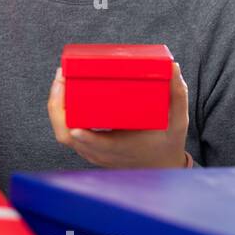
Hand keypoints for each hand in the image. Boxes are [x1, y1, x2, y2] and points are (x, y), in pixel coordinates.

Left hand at [48, 61, 190, 168]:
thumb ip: (177, 95)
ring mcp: (91, 152)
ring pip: (64, 134)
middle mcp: (102, 153)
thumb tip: (173, 68)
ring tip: (60, 79)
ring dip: (57, 108)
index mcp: (122, 148)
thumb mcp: (177, 121)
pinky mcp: (87, 148)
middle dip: (58, 108)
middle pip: (68, 137)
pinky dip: (60, 113)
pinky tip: (61, 92)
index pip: (99, 145)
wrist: (160, 166)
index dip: (86, 138)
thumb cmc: (167, 143)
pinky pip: (66, 132)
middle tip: (61, 78)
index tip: (76, 127)